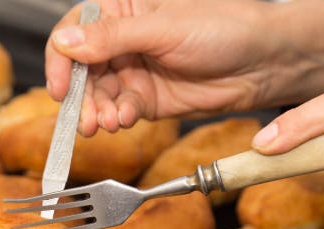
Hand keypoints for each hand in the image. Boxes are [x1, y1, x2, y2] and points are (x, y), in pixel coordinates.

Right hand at [46, 0, 323, 134]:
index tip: (60, 88)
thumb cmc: (223, 28)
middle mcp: (122, 41)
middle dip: (80, 97)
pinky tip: (125, 119)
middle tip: (84, 119)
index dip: (60, 60)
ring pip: (98, 95)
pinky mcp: (146, 99)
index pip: (74, 31)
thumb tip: (65, 43)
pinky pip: (120, 110)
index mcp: (122, 10)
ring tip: (106, 123)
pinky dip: (117, 118)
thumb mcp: (163, 28)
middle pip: (81, 71)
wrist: (263, 63)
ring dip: (97, 112)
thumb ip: (112, 37)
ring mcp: (133, 71)